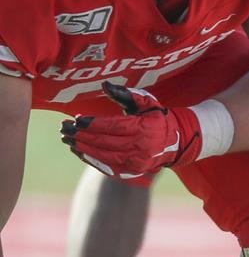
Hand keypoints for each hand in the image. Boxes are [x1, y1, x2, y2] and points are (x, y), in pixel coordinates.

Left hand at [59, 84, 202, 177]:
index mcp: (144, 128)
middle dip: (82, 135)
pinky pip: (106, 166)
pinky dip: (90, 159)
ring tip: (67, 139)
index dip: (93, 123)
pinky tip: (78, 150)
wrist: (175, 142)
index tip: (77, 119)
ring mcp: (136, 162)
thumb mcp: (146, 102)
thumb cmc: (156, 118)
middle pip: (104, 142)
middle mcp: (141, 147)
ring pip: (103, 155)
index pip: (113, 126)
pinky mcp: (131, 171)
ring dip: (82, 147)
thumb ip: (125, 94)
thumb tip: (105, 85)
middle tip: (65, 129)